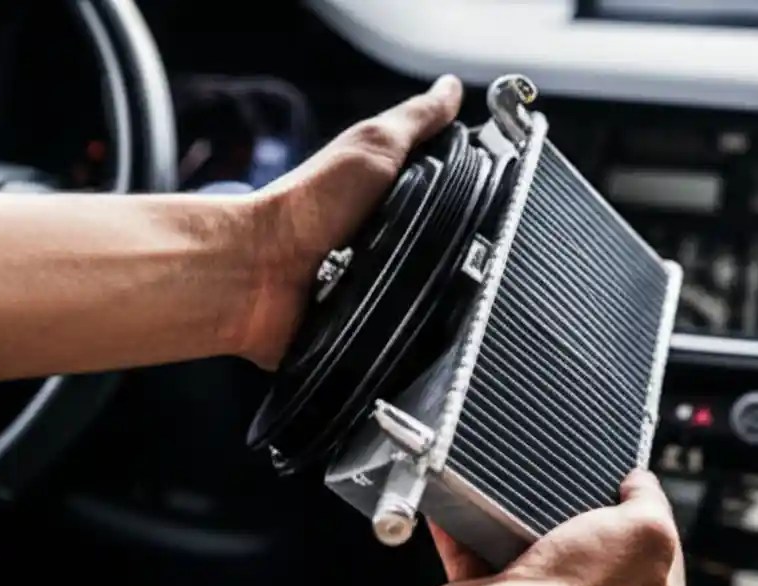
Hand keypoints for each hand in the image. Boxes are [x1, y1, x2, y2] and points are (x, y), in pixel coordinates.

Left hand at [232, 75, 463, 368]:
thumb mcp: (373, 146)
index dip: (478, 190)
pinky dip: (416, 319)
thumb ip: (415, 120)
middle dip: (461, 245)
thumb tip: (450, 88)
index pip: (458, 190)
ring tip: (433, 276)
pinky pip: (415, 325)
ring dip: (440, 286)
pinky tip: (416, 306)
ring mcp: (385, 278)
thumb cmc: (309, 204)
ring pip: (441, 286)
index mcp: (394, 192)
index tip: (496, 194)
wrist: (261, 270)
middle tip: (461, 243)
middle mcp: (392, 234)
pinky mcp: (376, 319)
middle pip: (454, 241)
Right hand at [419, 470, 687, 585]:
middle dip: (584, 524)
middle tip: (574, 498)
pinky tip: (469, 514)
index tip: (626, 492)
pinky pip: (487, 570)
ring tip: (521, 502)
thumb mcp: (648, 529)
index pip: (665, 560)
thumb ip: (653, 503)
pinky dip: (475, 541)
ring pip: (542, 564)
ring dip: (525, 530)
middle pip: (601, 560)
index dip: (649, 517)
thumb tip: (639, 485)